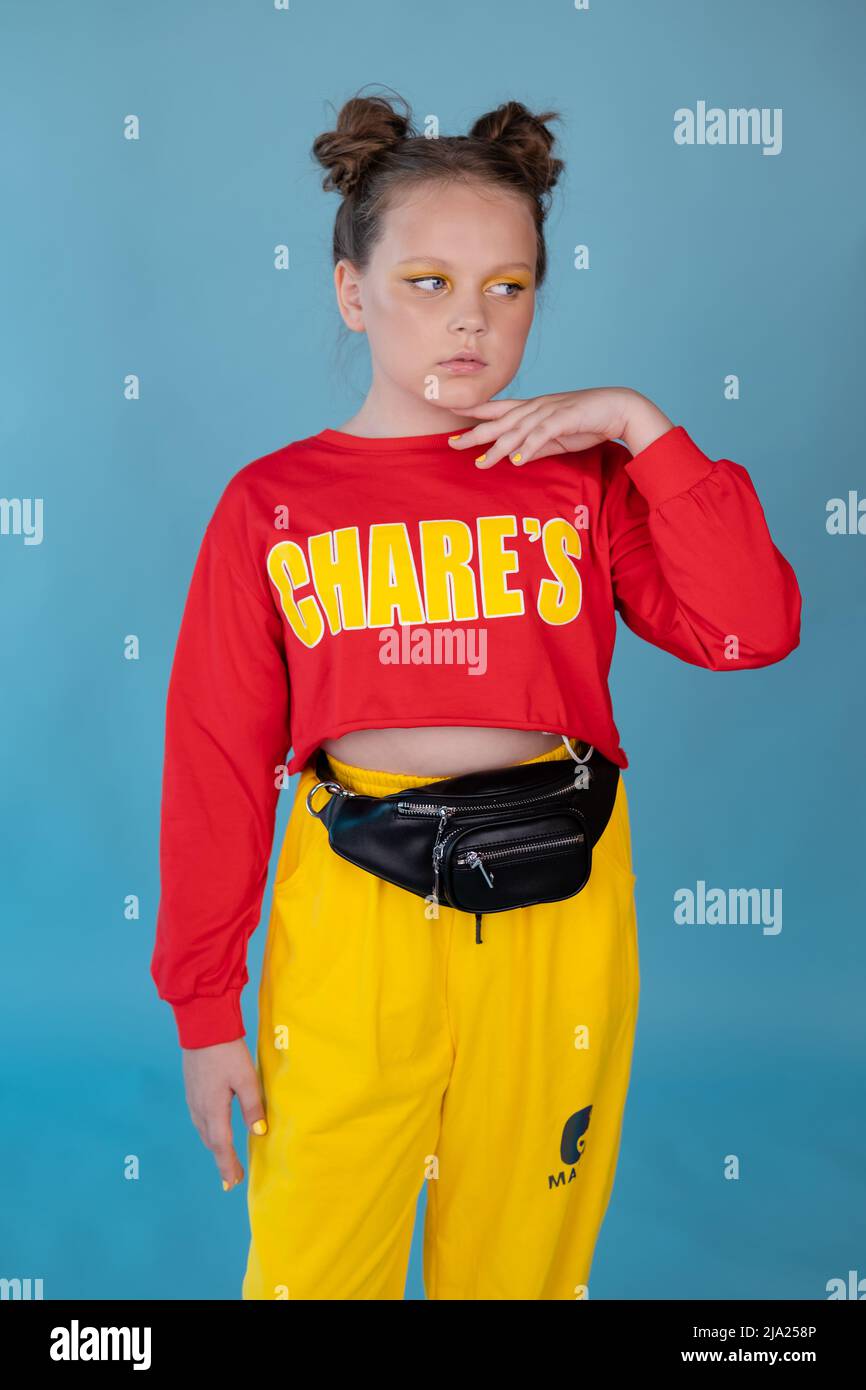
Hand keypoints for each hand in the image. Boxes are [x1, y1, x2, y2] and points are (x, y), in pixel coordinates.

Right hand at [181, 1038, 266, 1191]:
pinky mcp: (191, 1089)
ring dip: (215, 1147)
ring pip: (204, 1131)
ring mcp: (193, 1098)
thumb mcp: (246, 1077)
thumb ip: (253, 1106)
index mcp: (213, 1109)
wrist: (202, 1026)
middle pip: (211, 1141)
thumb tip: (258, 1132)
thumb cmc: (227, 1051)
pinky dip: (209, 1132)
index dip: (228, 1166)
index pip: (221, 1146)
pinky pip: (199, 1119)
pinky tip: (214, 1130)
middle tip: (231, 1177)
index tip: (233, 1184)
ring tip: (225, 1158)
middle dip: (222, 1160)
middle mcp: (199, 1108)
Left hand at [448, 387, 673, 467]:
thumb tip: (515, 458)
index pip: (498, 409)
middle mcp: (537, 407)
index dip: (475, 410)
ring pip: (517, 431)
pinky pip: (541, 435)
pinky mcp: (564, 419)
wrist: (619, 409)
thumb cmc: (588, 422)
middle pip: (500, 421)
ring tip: (481, 463)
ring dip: (498, 448)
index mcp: (533, 408)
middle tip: (452, 443)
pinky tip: (516, 460)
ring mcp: (549, 411)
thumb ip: (536, 446)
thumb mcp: (556, 437)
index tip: (452, 414)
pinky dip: (527, 448)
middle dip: (475, 432)